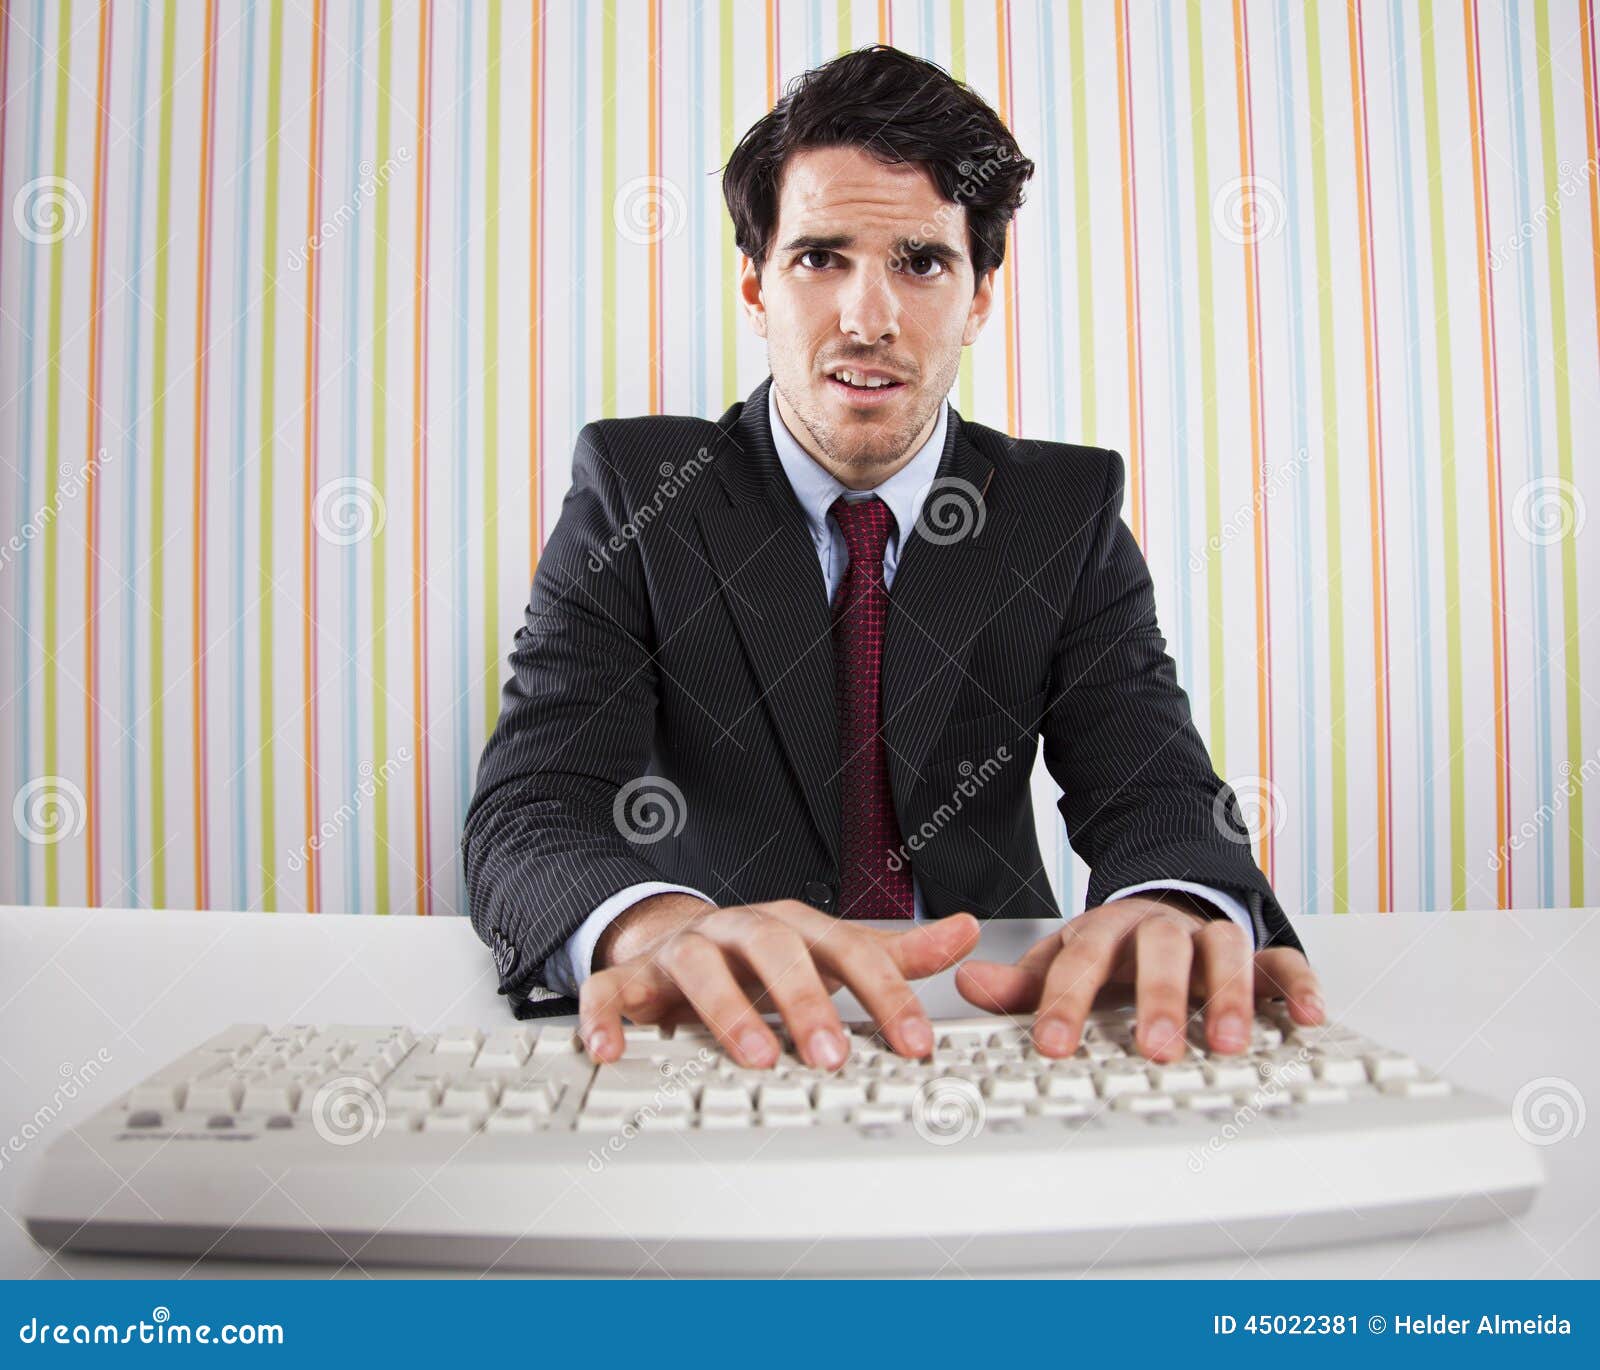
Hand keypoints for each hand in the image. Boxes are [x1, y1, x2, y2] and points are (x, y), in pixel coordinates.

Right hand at [579, 894, 980, 1069]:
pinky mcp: (631, 978)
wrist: (675, 941)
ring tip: (754, 1059)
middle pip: (775, 951)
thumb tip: (966, 933)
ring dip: (727, 1011)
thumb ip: (897, 953)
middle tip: (833, 1054)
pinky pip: (610, 992)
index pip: (848, 952)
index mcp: (793, 927)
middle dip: (805, 1001)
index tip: (914, 1044)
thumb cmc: (762, 959)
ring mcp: (683, 951)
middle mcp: (739, 931)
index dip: (884, 995)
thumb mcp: (832, 954)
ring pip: (701, 968)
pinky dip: (608, 1018)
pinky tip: (613, 1052)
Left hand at [953, 894, 1323, 1060]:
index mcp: (1106, 930)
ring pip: (1226, 951)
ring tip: (1230, 1045)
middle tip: (1155, 1050)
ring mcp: (1211, 937)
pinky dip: (1299, 987)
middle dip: (1159, 1000)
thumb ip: (1023, 983)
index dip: (1065, 1001)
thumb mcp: (1064, 961)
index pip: (1080, 960)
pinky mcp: (1259, 952)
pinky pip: (1285, 961)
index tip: (1053, 1045)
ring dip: (1231, 996)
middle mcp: (1161, 929)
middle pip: (1161, 952)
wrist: (1168, 901)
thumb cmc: (1115, 951)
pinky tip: (1308, 1019)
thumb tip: (965, 984)